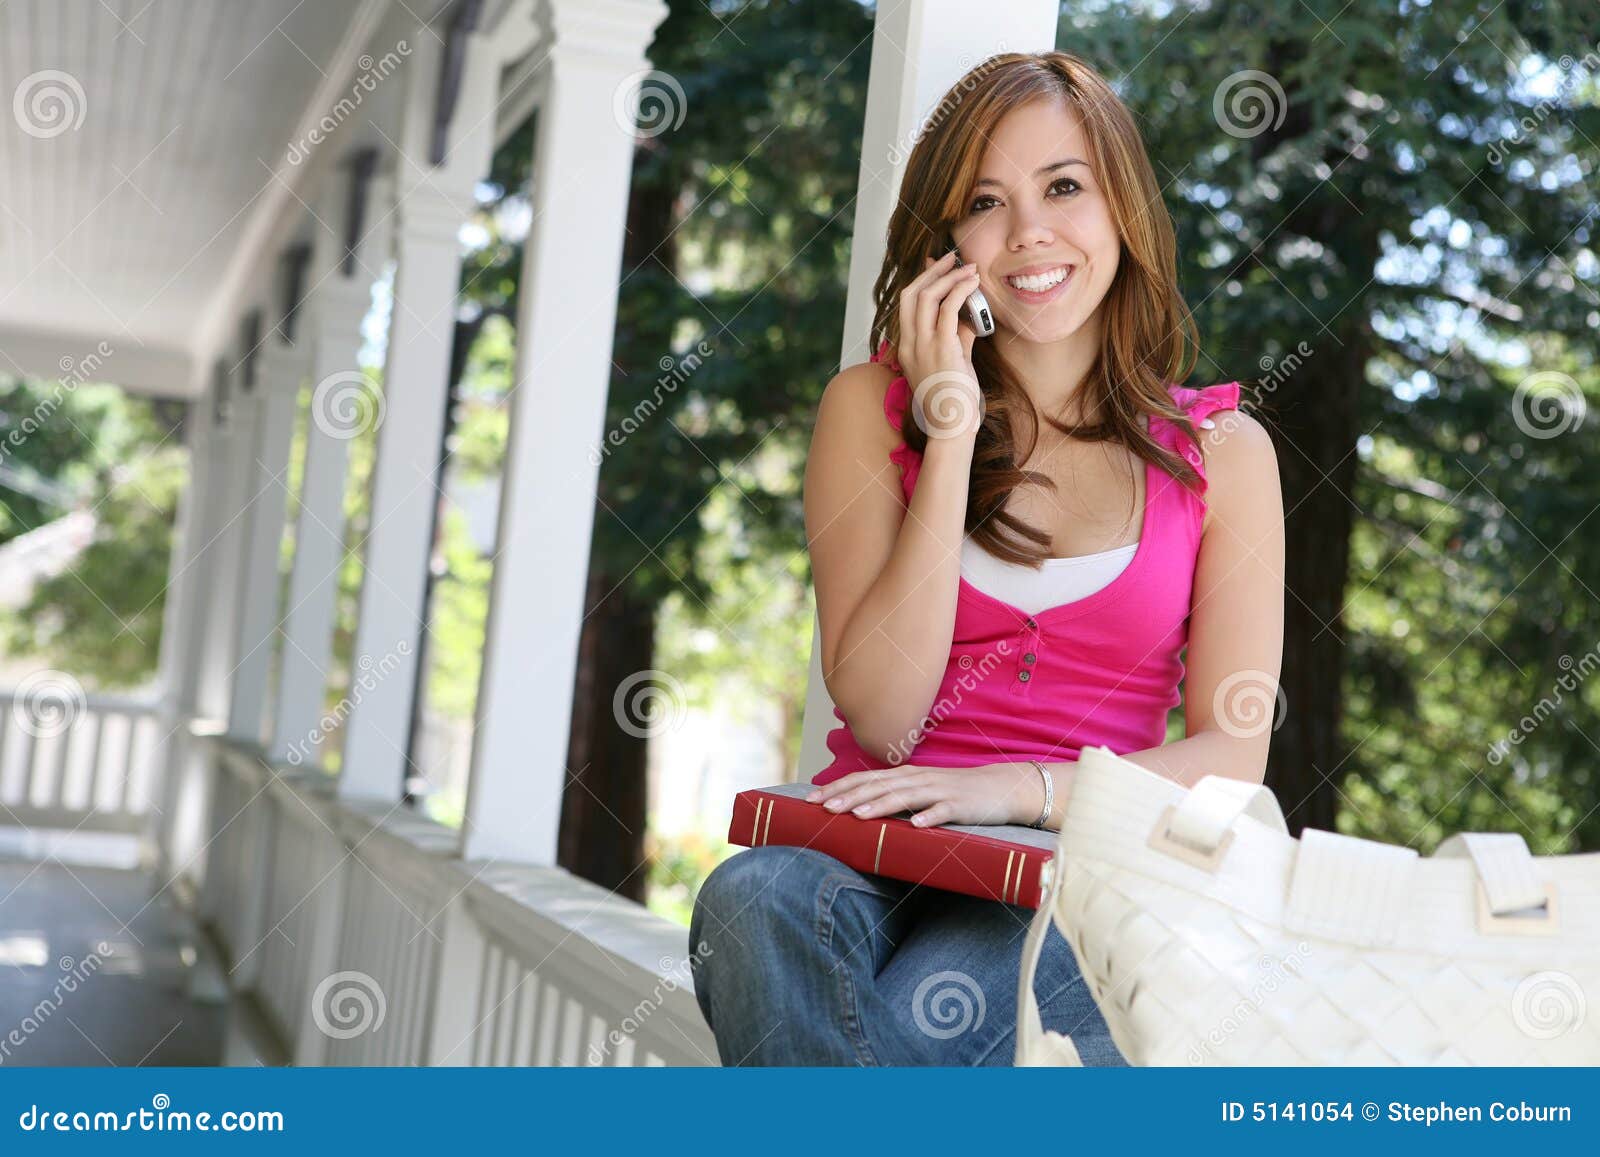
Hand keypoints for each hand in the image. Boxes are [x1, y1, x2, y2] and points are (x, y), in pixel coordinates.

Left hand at [803, 761, 1043, 827]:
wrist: (1000, 787)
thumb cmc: (954, 793)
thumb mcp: (919, 791)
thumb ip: (893, 796)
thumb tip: (857, 808)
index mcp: (904, 776)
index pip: (864, 779)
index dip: (838, 787)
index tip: (811, 799)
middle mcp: (917, 779)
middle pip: (878, 786)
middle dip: (849, 797)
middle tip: (823, 808)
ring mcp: (939, 791)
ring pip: (904, 797)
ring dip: (880, 806)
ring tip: (857, 817)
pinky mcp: (960, 806)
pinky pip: (943, 812)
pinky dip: (929, 818)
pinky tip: (916, 826)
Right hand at [894, 250, 983, 439]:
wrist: (951, 427)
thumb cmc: (953, 401)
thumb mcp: (952, 363)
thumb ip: (957, 337)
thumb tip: (968, 315)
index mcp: (907, 348)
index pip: (907, 304)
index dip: (922, 280)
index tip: (938, 267)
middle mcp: (910, 344)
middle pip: (912, 294)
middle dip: (932, 271)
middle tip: (952, 258)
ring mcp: (923, 346)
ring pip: (927, 296)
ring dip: (949, 277)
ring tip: (969, 268)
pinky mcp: (942, 348)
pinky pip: (948, 308)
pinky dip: (960, 290)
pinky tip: (973, 283)